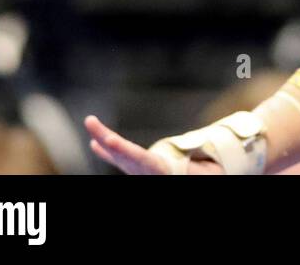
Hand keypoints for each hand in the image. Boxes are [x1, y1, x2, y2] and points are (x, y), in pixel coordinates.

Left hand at [84, 115, 222, 174]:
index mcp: (163, 173)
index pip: (144, 161)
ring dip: (104, 139)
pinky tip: (94, 143)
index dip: (125, 150)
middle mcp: (148, 174)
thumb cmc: (207, 175)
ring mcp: (141, 172)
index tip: (109, 140)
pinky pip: (121, 160)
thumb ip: (201, 165)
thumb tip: (191, 156)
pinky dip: (108, 151)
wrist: (199, 177)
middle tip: (93, 125)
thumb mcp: (208, 172)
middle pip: (126, 157)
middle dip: (110, 142)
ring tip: (91, 122)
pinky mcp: (139, 169)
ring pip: (120, 156)